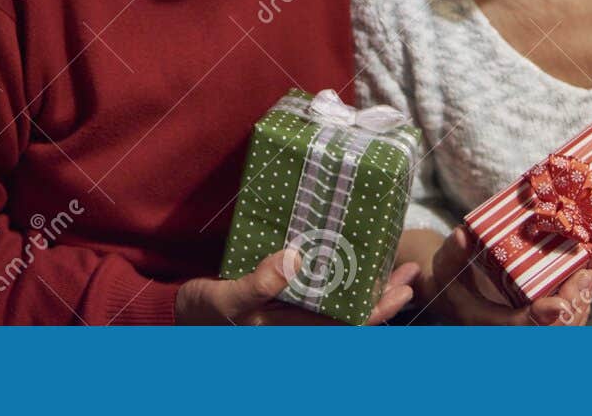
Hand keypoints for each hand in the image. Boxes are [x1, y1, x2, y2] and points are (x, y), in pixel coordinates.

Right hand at [176, 249, 418, 324]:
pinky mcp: (287, 310)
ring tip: (393, 265)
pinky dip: (344, 285)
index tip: (403, 289)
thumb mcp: (229, 297)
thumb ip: (259, 283)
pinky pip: (325, 301)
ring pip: (343, 310)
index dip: (378, 310)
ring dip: (370, 291)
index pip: (348, 326)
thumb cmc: (205, 311)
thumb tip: (293, 259)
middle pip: (354, 318)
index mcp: (292, 333)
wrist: (182, 319)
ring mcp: (294, 321)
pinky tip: (353, 266)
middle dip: (384, 298)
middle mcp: (299, 330)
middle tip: (409, 271)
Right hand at [426, 227, 591, 324]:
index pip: (517, 328)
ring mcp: (524, 333)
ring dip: (579, 309)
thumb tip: (462, 235)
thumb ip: (452, 253)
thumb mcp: (445, 267)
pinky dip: (577, 310)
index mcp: (486, 325)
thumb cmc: (450, 284)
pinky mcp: (537, 328)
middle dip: (572, 309)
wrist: (453, 300)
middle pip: (549, 334)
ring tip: (588, 278)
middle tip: (585, 277)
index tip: (558, 304)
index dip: (541, 319)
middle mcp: (508, 334)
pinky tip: (584, 287)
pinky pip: (563, 328)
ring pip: (561, 334)